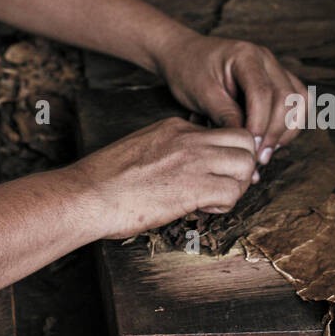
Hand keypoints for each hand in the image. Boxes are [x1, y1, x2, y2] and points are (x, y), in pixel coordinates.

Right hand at [70, 116, 257, 238]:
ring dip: (237, 185)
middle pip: (244, 141)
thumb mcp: (142, 147)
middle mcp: (189, 138)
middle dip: (241, 166)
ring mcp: (193, 160)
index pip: (222, 132)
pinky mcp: (193, 187)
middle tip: (224, 185)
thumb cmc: (106, 179)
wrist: (89, 194)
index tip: (212, 172)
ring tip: (214, 198)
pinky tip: (203, 208)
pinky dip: (225, 204)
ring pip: (246, 164)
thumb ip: (169, 150)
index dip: (224, 155)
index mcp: (175, 127)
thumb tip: (184, 168)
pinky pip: (233, 192)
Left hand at [154, 26, 307, 159]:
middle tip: (258, 157)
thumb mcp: (201, 94)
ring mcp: (274, 68)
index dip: (260, 123)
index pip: (263, 92)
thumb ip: (225, 116)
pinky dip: (291, 123)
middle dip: (275, 132)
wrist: (184, 54)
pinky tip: (272, 139)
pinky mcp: (277, 80)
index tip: (251, 147)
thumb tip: (247, 143)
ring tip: (266, 151)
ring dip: (287, 130)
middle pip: (287, 98)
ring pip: (299, 101)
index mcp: (245, 55)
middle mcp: (266, 59)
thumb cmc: (189, 71)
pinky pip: (298, 101)